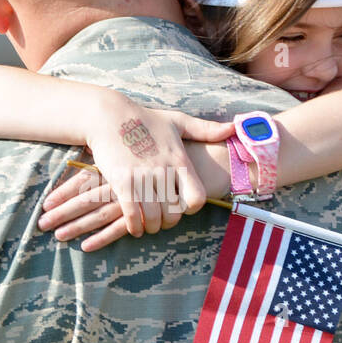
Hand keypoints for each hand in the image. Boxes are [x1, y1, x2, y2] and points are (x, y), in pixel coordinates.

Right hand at [39, 103, 232, 248]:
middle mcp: (162, 170)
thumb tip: (233, 128)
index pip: (196, 197)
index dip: (191, 208)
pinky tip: (135, 227)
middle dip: (169, 222)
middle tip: (164, 222)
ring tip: (150, 226)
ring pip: (153, 216)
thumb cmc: (145, 119)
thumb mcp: (177, 121)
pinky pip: (132, 214)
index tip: (183, 207)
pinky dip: (134, 226)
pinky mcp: (121, 181)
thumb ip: (205, 129)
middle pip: (174, 212)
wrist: (108, 115)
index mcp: (179, 160)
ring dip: (152, 226)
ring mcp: (141, 177)